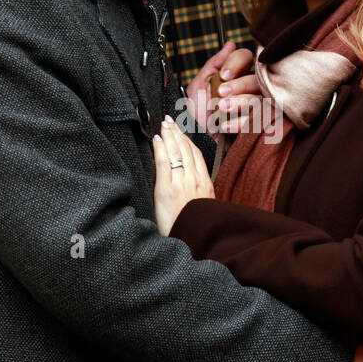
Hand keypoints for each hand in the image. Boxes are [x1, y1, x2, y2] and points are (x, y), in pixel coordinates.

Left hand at [152, 116, 215, 234]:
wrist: (194, 241)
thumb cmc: (197, 228)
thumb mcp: (205, 208)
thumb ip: (200, 194)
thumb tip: (194, 186)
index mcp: (205, 184)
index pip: (196, 155)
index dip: (188, 141)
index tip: (181, 132)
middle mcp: (194, 180)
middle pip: (186, 149)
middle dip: (177, 133)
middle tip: (170, 120)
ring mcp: (181, 183)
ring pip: (176, 153)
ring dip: (169, 135)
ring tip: (164, 124)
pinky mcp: (166, 189)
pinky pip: (163, 163)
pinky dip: (161, 149)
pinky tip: (157, 139)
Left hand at [186, 39, 260, 135]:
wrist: (196, 143)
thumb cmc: (196, 117)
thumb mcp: (198, 87)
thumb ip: (213, 64)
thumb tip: (229, 44)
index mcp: (235, 76)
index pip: (246, 57)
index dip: (236, 63)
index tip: (222, 75)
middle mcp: (249, 89)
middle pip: (256, 78)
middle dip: (238, 86)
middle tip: (221, 94)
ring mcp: (257, 108)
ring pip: (259, 99)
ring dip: (238, 104)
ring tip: (220, 111)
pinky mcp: (261, 127)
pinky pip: (259, 120)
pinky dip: (239, 123)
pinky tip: (224, 127)